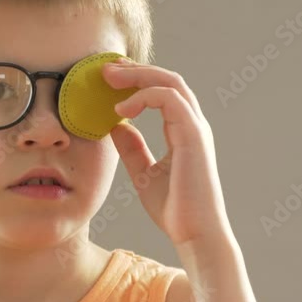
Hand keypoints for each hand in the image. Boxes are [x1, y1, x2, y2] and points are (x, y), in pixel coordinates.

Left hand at [101, 57, 233, 246]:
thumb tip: (116, 127)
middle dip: (136, 69)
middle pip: (168, 79)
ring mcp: (196, 128)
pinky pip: (169, 99)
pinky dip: (143, 97)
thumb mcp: (144, 174)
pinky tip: (121, 110)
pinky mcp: (194, 136)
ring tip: (109, 78)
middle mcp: (193, 125)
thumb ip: (133, 149)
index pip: (164, 92)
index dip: (138, 79)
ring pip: (170, 82)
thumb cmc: (174, 209)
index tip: (110, 78)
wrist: (194, 234)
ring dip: (138, 75)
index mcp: (184, 131)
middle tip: (105, 68)